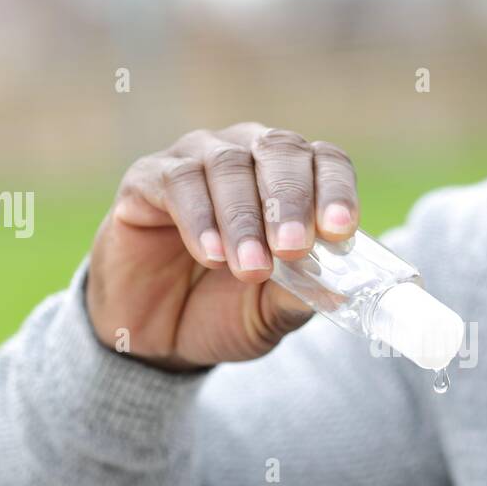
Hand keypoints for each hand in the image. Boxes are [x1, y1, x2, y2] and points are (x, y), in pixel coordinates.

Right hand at [86, 123, 361, 370]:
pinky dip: (199, 220)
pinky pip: (177, 182)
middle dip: (291, 200)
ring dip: (244, 219)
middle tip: (294, 247)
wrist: (157, 336)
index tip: (339, 230)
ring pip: (228, 164)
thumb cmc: (224, 310)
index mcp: (290, 178)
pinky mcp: (147, 178)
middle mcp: (246, 154)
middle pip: (278, 149)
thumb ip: (299, 296)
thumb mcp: (270, 313)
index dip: (335, 189)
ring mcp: (195, 160)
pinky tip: (212, 257)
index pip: (324, 161)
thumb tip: (340, 290)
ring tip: (252, 269)